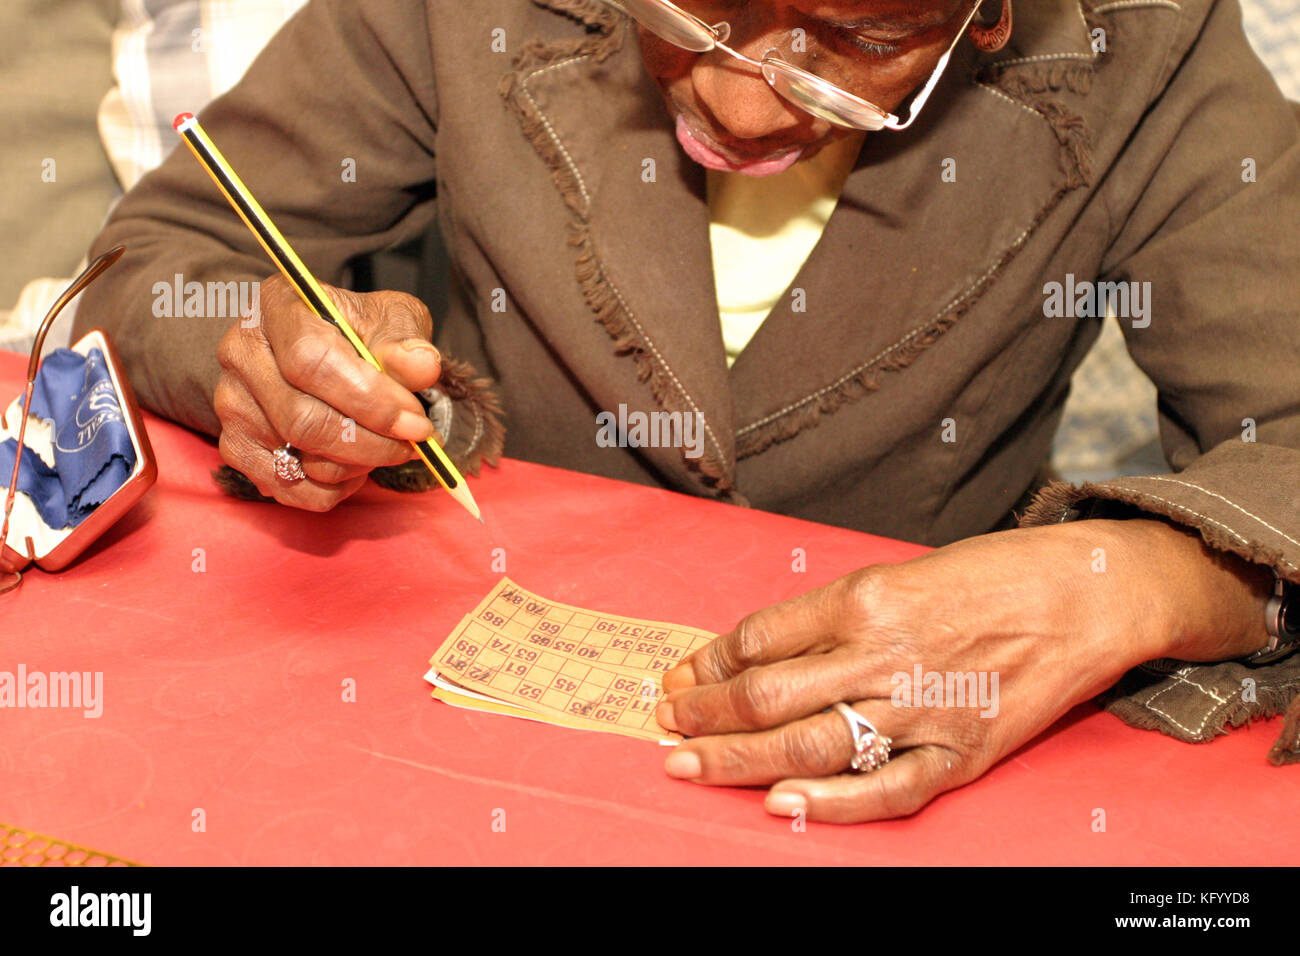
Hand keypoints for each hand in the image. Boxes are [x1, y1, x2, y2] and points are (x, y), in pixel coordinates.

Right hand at [213, 274, 441, 510]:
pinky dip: (334, 489)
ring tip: (386, 446)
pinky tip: (356, 465)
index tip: (416, 421)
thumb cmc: (359, 330)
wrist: (323, 348)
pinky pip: (290, 488)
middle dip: (372, 442)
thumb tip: (420, 367)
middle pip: (303, 419)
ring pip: (300, 458)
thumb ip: (405, 340)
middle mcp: (241, 354)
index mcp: (277, 307)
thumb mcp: (390, 316)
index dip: (370, 400)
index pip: (312, 361)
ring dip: (358, 465)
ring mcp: (232, 405)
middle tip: (414, 443)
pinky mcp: (235, 447)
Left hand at [655, 519, 1271, 822]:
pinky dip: (831, 803)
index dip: (711, 660)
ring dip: (737, 758)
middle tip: (662, 724)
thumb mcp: (900, 571)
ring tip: (685, 763)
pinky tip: (779, 805)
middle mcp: (886, 653)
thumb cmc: (991, 573)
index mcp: (866, 597)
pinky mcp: (962, 751)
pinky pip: (886, 789)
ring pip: (811, 743)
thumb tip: (757, 649)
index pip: (761, 636)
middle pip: (770, 694)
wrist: (1089, 595)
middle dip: (705, 714)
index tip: (684, 674)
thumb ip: (830, 614)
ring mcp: (924, 707)